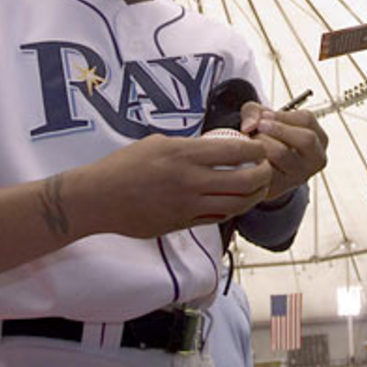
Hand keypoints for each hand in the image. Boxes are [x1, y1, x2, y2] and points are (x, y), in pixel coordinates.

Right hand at [78, 133, 272, 236]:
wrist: (99, 198)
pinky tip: (235, 202)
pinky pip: (216, 219)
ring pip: (235, 205)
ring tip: (258, 188)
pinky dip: (231, 210)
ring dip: (253, 197)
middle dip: (263, 175)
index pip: (235, 153)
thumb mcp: (157, 143)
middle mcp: (190, 181)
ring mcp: (187, 206)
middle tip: (267, 169)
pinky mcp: (182, 224)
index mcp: (185, 155)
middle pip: (244, 182)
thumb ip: (188, 146)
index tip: (261, 149)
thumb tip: (213, 146)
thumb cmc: (124, 165)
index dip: (255, 151)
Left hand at [240, 103, 327, 199]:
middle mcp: (315, 160)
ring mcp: (300, 176)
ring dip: (263, 143)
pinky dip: (255, 159)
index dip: (283, 115)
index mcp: (320, 139)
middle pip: (306, 139)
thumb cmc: (268, 136)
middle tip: (260, 127)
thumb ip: (255, 112)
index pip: (307, 120)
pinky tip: (251, 156)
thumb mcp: (264, 118)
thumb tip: (248, 126)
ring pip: (283, 154)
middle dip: (278, 129)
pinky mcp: (281, 188)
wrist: (261, 167)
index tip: (265, 116)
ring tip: (253, 142)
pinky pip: (266, 169)